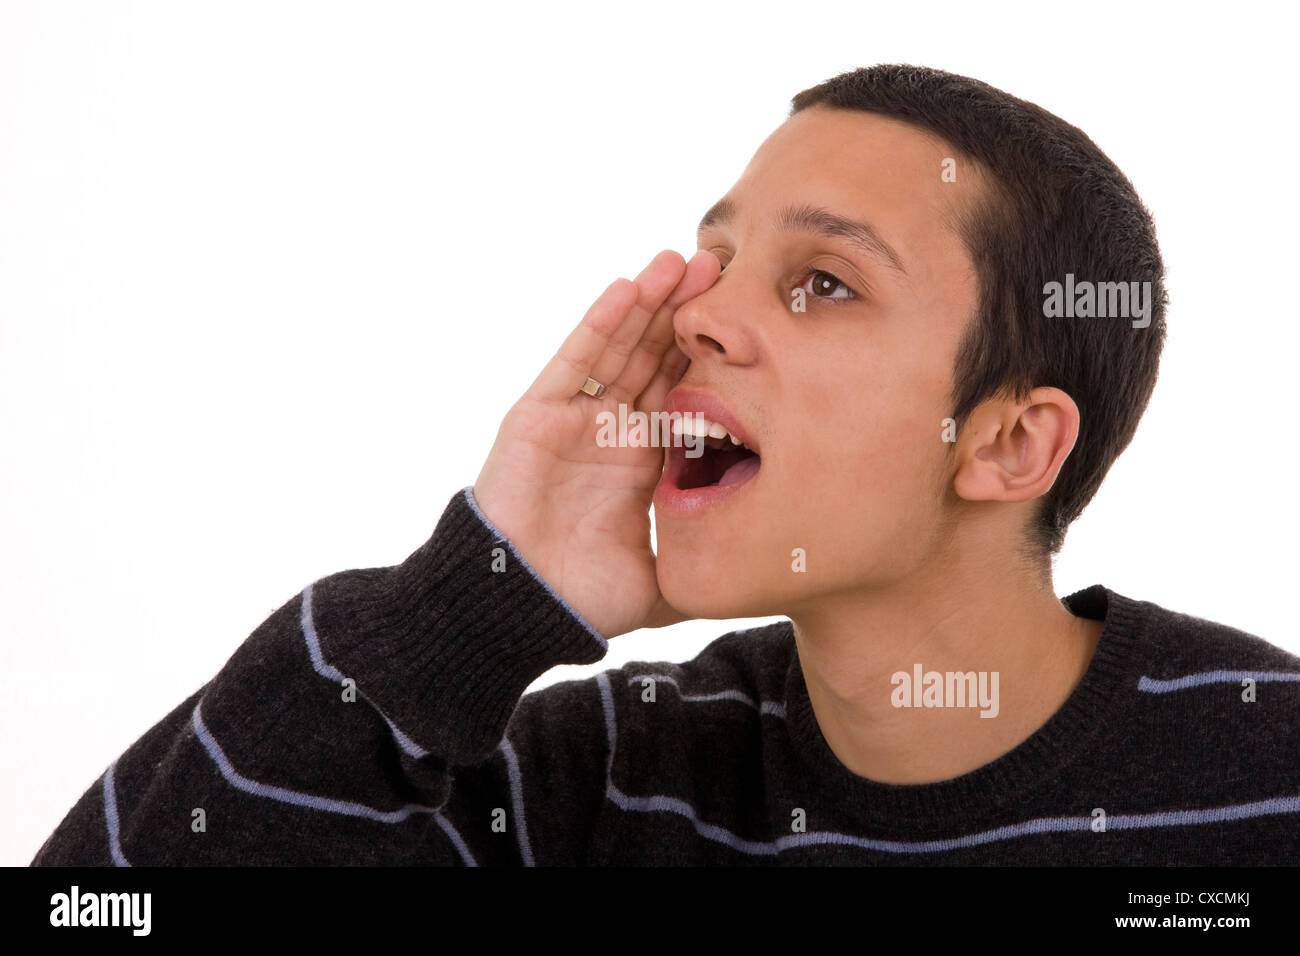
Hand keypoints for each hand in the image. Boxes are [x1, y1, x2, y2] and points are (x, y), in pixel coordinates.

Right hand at [472, 249, 720, 638]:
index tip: (750, 317)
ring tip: (682, 259)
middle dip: (685, 311)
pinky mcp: (538, 413)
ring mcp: (574, 417)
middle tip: (724, 265)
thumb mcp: (662, 580)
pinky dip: (599, 324)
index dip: (711, 354)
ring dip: (648, 302)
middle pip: (654, 355)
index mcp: (642, 460)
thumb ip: (701, 567)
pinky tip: (627, 289)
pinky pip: (574, 361)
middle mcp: (611, 430)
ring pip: (618, 346)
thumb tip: (756, 577)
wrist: (521, 610)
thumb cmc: (584, 598)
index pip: (682, 391)